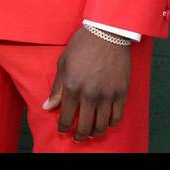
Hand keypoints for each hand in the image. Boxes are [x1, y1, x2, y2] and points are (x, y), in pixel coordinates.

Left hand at [42, 26, 131, 141]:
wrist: (107, 33)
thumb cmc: (82, 45)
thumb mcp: (63, 63)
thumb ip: (57, 88)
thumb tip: (47, 107)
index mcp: (72, 87)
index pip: (66, 117)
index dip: (63, 127)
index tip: (63, 130)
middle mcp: (89, 94)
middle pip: (85, 126)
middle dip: (79, 135)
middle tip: (77, 137)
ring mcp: (107, 95)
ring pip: (101, 125)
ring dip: (95, 133)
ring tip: (92, 133)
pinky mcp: (121, 93)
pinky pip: (117, 117)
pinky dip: (111, 123)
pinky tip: (106, 122)